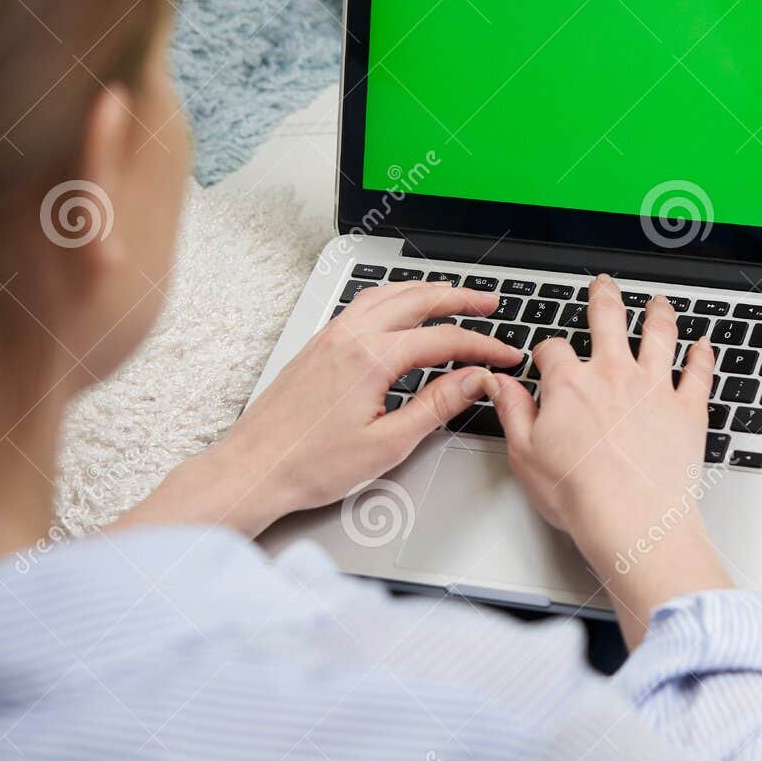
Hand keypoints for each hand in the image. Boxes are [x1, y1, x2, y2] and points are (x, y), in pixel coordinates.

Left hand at [124, 280, 522, 535]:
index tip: (505, 356)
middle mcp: (349, 336)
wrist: (255, 469)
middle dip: (460, 298)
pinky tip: (400, 309)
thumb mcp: (388, 444)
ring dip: (425, 291)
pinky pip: (362, 305)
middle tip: (490, 301)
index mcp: (371, 358)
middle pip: (417, 300)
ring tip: (452, 296)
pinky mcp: (317, 345)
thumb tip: (473, 380)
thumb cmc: (310, 465)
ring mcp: (330, 336)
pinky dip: (392, 298)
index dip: (483, 346)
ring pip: (386, 294)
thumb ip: (436, 405)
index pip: (444, 340)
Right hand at [484, 274, 729, 645]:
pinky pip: (698, 373)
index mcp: (571, 384)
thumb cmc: (581, 496)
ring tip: (659, 304)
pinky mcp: (688, 410)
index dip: (547, 351)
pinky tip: (704, 346)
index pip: (554, 349)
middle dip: (604, 298)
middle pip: (609, 320)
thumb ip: (512, 412)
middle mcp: (615, 375)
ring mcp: (655, 389)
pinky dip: (702, 356)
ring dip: (658, 314)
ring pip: (659, 335)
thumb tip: (499, 384)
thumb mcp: (525, 455)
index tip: (547, 358)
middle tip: (604, 286)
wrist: (634, 522)